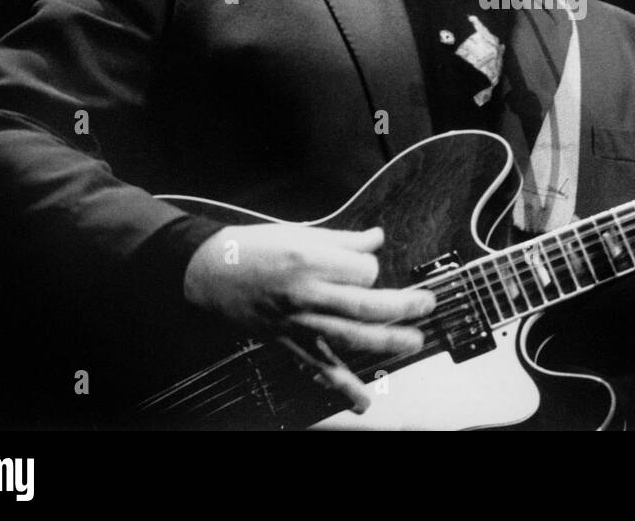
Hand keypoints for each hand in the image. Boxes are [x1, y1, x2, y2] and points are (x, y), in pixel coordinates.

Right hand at [183, 223, 434, 412]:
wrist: (208, 273)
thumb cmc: (251, 248)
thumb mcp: (298, 232)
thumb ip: (343, 240)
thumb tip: (376, 239)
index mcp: (310, 259)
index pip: (363, 268)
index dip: (373, 266)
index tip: (370, 264)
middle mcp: (306, 292)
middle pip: (366, 304)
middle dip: (403, 305)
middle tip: (427, 304)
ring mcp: (298, 322)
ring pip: (351, 336)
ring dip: (388, 342)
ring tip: (414, 341)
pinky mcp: (289, 342)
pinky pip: (320, 367)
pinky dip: (342, 388)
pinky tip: (362, 402)